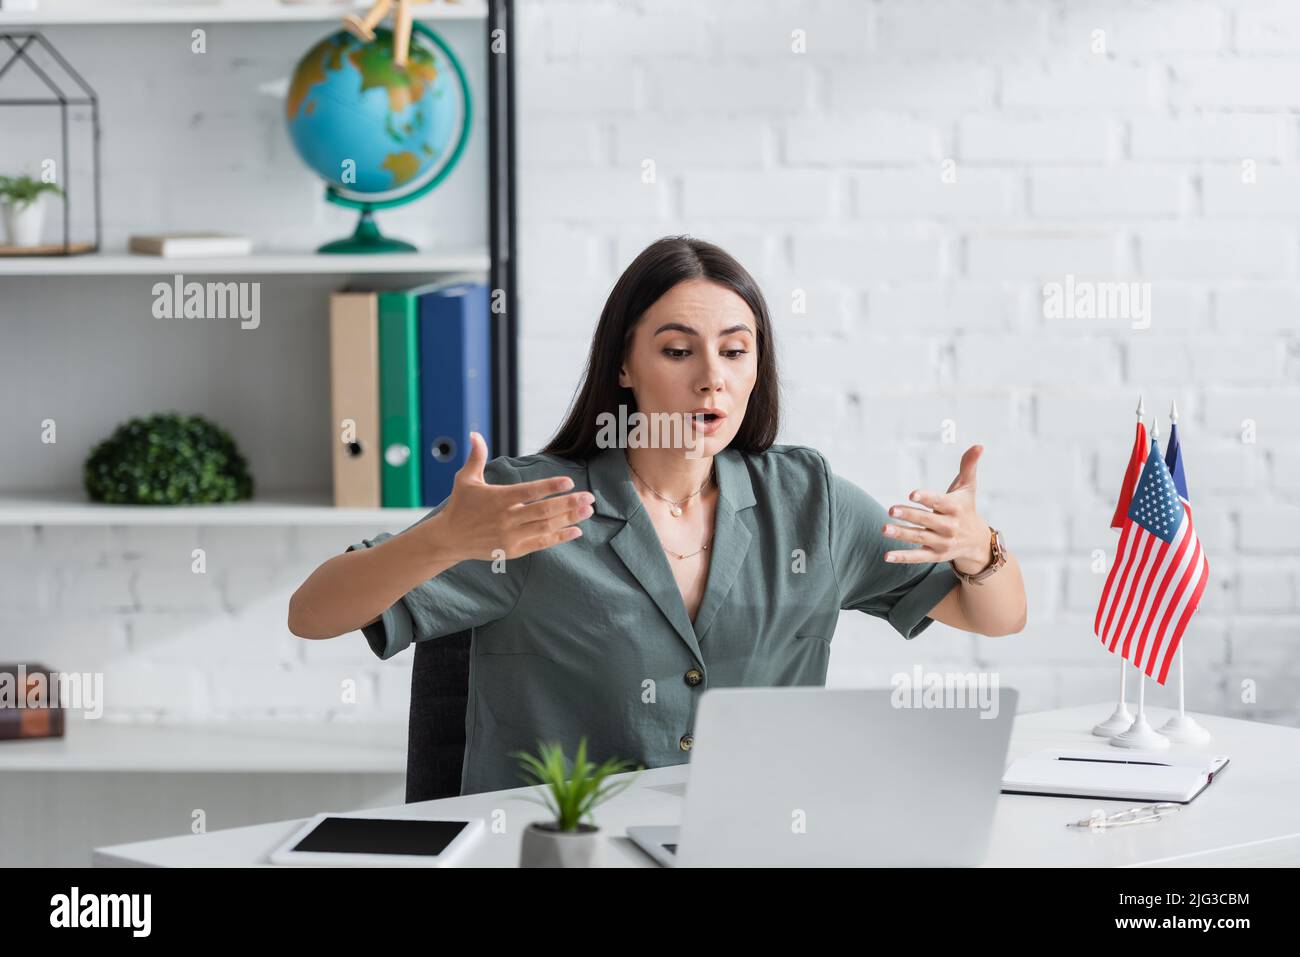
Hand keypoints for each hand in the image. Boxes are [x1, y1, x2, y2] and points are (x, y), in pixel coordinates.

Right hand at [424, 431, 594, 562]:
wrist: (449, 539)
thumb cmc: (460, 506)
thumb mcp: (466, 480)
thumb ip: (476, 457)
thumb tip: (475, 434)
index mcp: (498, 498)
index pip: (529, 492)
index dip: (549, 487)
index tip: (569, 482)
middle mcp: (506, 518)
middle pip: (543, 511)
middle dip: (569, 504)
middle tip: (589, 497)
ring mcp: (511, 536)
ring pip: (545, 527)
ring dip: (569, 519)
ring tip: (588, 511)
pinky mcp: (513, 550)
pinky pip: (541, 543)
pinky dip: (559, 537)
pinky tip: (576, 530)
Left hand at [881, 444, 991, 572]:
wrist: (978, 542)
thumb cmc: (966, 508)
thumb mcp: (968, 487)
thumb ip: (969, 466)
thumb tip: (979, 445)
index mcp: (955, 507)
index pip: (939, 502)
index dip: (926, 498)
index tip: (911, 494)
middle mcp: (949, 526)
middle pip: (926, 520)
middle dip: (909, 515)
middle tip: (891, 510)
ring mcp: (942, 542)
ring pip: (919, 537)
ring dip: (901, 534)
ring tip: (884, 529)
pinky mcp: (935, 555)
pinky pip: (917, 557)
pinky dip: (903, 557)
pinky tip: (887, 556)